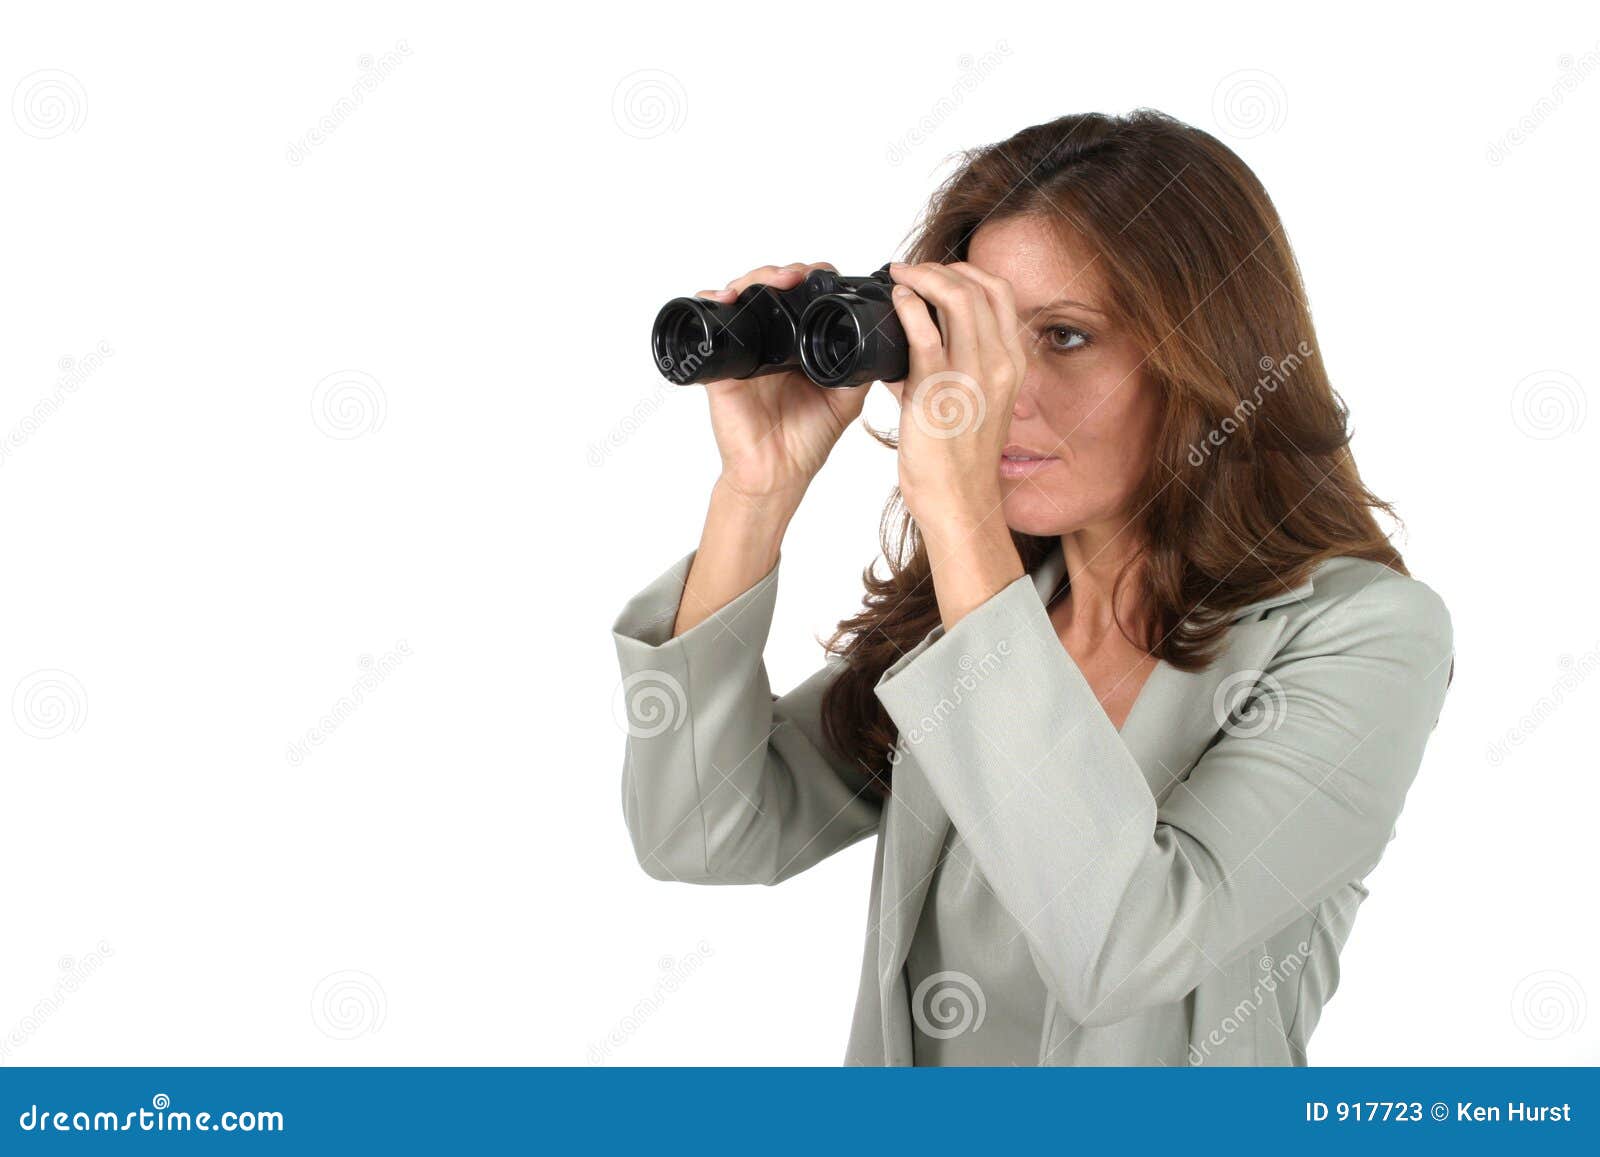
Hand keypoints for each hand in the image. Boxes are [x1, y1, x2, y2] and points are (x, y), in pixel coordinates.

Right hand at [695, 263, 870, 507]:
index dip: (811, 277)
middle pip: (769, 287)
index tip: (824, 276)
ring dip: (756, 277)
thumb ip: (860, 368)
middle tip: (798, 277)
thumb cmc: (807, 440)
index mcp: (797, 345)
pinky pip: (709, 323)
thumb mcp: (846, 398)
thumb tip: (880, 336)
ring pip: (742, 295)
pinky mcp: (721, 363)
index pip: (801, 295)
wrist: (777, 474)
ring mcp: (744, 349)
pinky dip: (711, 299)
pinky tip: (725, 296)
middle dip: (784, 271)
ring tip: (776, 281)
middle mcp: (769, 341)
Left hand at [882, 261, 1026, 534]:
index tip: (938, 272)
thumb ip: (946, 368)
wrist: (959, 502)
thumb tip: (907, 343)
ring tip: (900, 277)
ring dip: (923, 277)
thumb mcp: (971, 404)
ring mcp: (972, 375)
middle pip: (978, 287)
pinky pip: (925, 332)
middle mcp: (999, 364)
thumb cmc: (960, 461)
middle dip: (939, 267)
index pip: (999, 294)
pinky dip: (907, 304)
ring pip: (957, 297)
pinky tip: (895, 300)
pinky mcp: (938, 390)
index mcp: (1012, 364)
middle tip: (910, 269)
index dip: (967, 272)